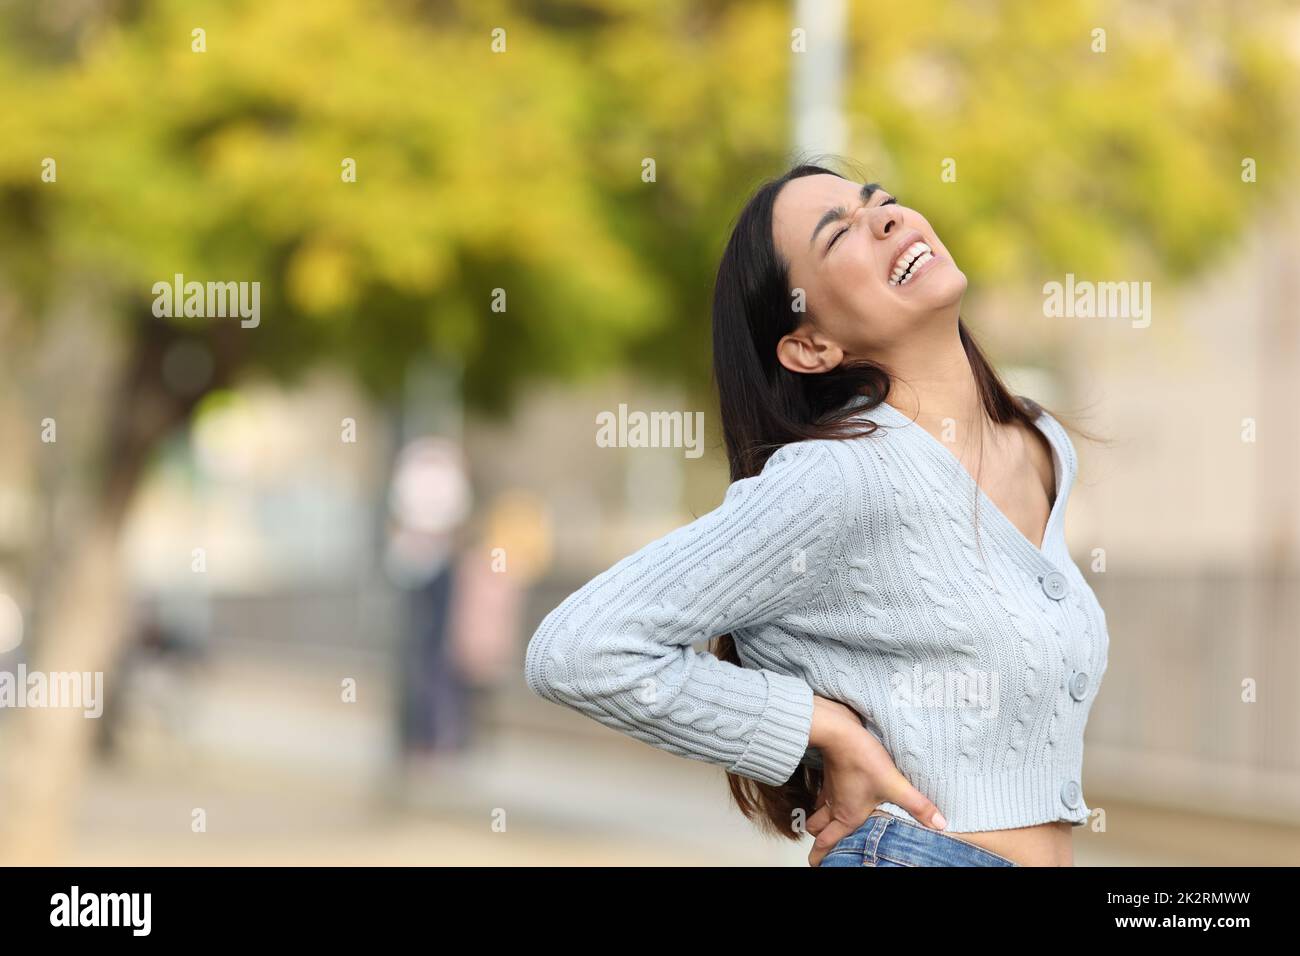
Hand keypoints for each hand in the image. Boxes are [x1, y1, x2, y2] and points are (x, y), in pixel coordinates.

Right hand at [804, 699, 947, 866]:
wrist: (840, 732)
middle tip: (823, 846)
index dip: (820, 856)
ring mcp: (831, 789)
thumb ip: (917, 805)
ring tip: (828, 824)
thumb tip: (938, 822)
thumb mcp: (894, 784)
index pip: (827, 842)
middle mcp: (836, 805)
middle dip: (819, 839)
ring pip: (818, 810)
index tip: (817, 864)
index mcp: (847, 815)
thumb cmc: (861, 759)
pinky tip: (837, 794)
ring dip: (821, 818)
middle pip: (817, 828)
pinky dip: (826, 798)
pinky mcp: (831, 773)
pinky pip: (824, 792)